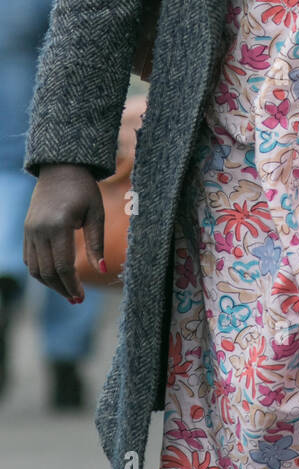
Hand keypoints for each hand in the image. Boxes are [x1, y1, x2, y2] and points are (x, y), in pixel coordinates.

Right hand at [23, 165, 104, 302]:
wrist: (60, 169)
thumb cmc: (83, 190)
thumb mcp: (95, 213)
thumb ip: (96, 243)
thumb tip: (102, 270)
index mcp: (58, 225)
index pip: (62, 265)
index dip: (72, 285)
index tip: (81, 298)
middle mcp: (39, 230)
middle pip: (47, 272)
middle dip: (62, 289)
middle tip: (77, 300)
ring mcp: (30, 231)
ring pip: (35, 269)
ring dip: (50, 284)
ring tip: (68, 291)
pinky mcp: (27, 231)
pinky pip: (30, 259)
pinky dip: (41, 272)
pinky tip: (56, 276)